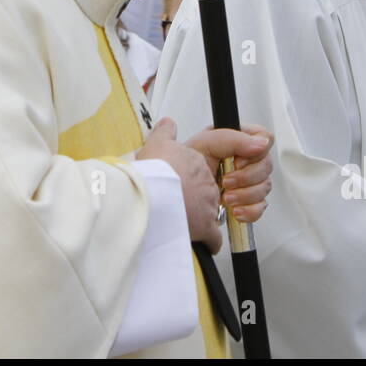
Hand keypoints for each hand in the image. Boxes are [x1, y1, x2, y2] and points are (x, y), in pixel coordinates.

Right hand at [136, 118, 223, 252]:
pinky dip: (209, 242)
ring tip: (187, 223)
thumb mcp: (156, 144)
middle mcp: (207, 184)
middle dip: (199, 200)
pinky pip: (214, 238)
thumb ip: (164, 133)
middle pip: (209, 193)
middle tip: (184, 205)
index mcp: (197, 163)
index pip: (203, 172)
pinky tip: (200, 242)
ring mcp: (208, 205)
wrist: (151, 195)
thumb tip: (168, 122)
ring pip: (212, 214)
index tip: (190, 185)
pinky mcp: (206, 227)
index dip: (196, 180)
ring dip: (202, 219)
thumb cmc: (152, 173)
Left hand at [185, 123, 272, 224]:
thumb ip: (232, 138)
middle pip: (267, 164)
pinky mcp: (245, 202)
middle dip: (247, 177)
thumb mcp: (203, 145)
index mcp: (232, 141)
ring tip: (226, 197)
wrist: (177, 201)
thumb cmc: (180, 170)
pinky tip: (235, 210)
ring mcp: (244, 182)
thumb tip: (261, 143)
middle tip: (226, 181)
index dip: (255, 150)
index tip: (237, 161)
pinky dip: (249, 210)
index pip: (263, 138)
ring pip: (265, 186)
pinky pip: (260, 207)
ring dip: (246, 194)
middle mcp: (240, 160)